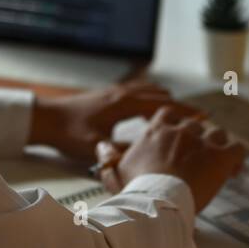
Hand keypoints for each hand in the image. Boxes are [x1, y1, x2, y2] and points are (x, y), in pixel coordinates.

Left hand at [28, 81, 199, 163]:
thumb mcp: (96, 148)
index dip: (184, 111)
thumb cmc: (68, 134)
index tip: (203, 117)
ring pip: (149, 90)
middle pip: (160, 94)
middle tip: (198, 120)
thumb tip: (148, 157)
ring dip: (166, 101)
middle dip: (180, 107)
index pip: (162, 104)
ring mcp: (115, 92)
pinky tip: (152, 112)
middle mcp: (122, 94)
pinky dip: (151, 98)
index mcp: (123, 104)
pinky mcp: (108, 95)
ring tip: (180, 117)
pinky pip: (138, 91)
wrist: (44, 119)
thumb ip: (122, 153)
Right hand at [94, 106, 244, 212]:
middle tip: (199, 159)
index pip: (169, 114)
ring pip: (218, 134)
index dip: (176, 125)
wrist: (157, 203)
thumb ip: (109, 160)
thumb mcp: (115, 174)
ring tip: (217, 165)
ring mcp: (203, 142)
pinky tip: (233, 172)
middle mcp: (181, 130)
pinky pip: (237, 148)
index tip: (178, 139)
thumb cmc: (135, 191)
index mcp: (156, 130)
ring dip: (218, 147)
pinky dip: (237, 158)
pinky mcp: (221, 157)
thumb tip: (101, 147)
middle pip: (196, 125)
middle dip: (198, 140)